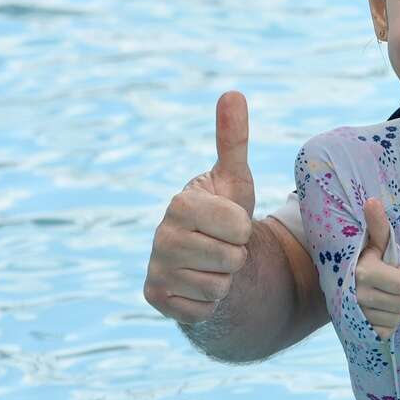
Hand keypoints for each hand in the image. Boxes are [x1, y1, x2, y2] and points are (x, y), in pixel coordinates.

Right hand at [144, 91, 256, 323]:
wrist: (208, 259)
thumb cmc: (225, 215)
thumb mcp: (236, 179)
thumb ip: (233, 139)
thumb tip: (233, 92)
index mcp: (180, 204)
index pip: (237, 225)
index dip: (244, 227)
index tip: (232, 222)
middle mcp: (159, 236)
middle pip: (230, 257)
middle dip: (237, 254)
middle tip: (224, 246)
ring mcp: (155, 268)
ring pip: (218, 285)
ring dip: (225, 278)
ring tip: (214, 263)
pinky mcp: (156, 298)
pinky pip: (204, 307)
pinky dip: (210, 300)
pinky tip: (199, 284)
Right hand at [354, 198, 399, 339]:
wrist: (339, 284)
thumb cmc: (364, 260)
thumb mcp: (372, 243)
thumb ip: (378, 225)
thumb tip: (373, 200)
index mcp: (364, 272)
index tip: (389, 271)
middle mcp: (359, 297)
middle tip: (388, 285)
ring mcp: (359, 317)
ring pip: (396, 317)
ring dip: (395, 308)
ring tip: (383, 296)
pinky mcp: (361, 331)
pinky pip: (388, 330)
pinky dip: (388, 322)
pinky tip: (379, 311)